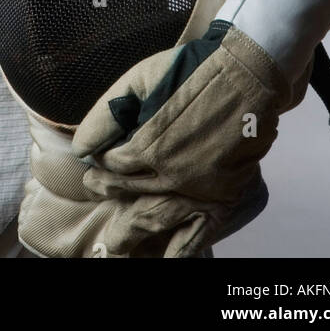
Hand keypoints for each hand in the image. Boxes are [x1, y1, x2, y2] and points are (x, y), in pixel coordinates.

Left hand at [70, 22, 312, 256]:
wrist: (249, 77)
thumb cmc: (194, 71)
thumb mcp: (142, 77)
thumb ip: (108, 112)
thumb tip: (81, 146)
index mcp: (149, 146)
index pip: (112, 166)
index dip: (101, 164)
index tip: (96, 161)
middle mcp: (171, 176)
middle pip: (129, 197)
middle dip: (108, 195)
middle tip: (95, 190)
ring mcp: (199, 191)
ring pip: (156, 221)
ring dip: (132, 231)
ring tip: (115, 240)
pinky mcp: (223, 199)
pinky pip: (197, 236)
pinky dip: (178, 252)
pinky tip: (163, 259)